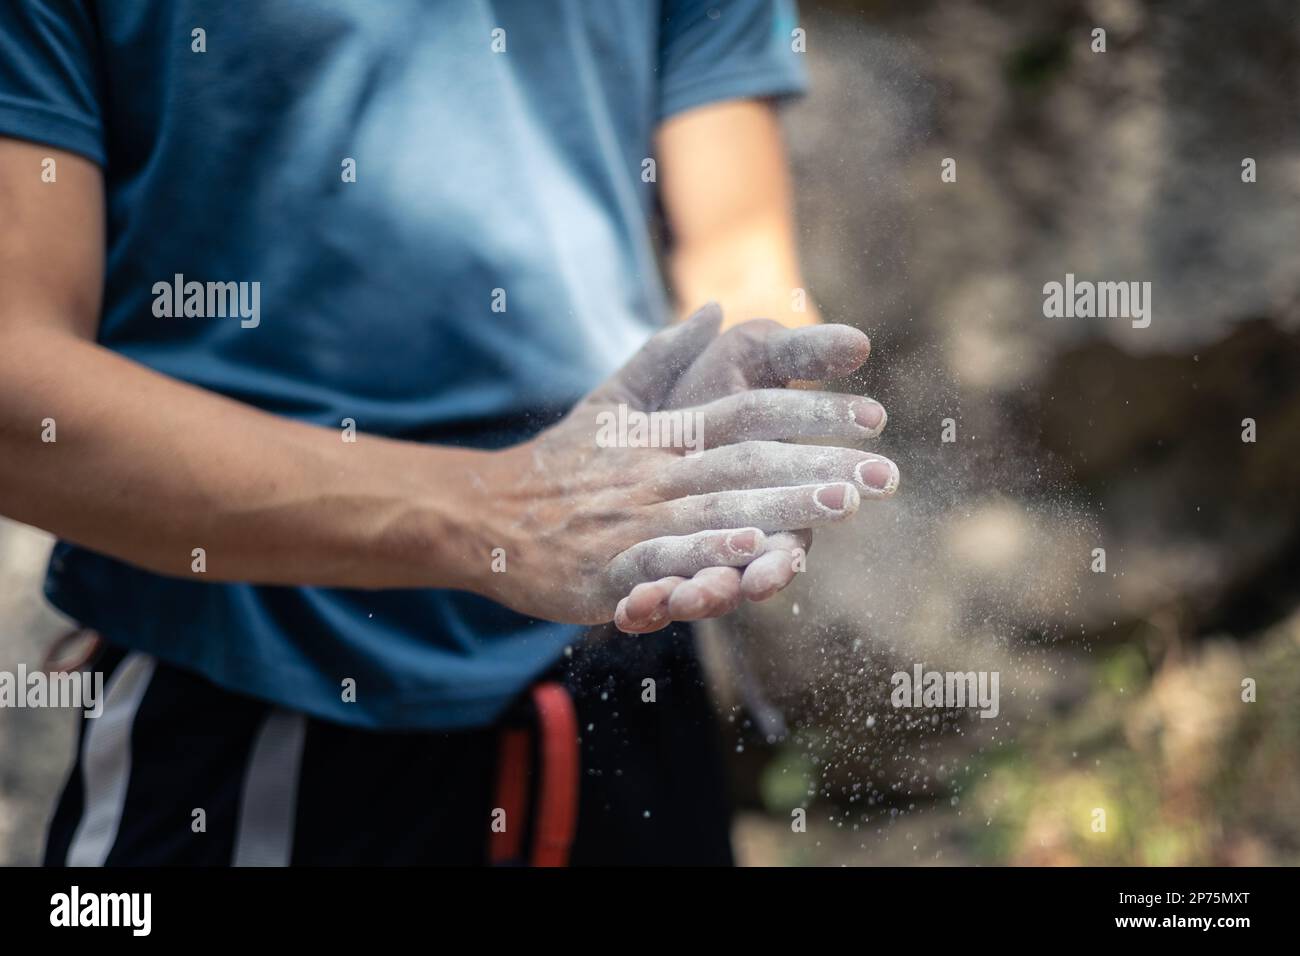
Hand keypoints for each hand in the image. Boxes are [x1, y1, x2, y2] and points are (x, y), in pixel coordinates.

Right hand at [467, 308, 889, 625]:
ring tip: (844, 502)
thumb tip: (714, 309)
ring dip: (782, 504)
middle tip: (884, 471)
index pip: (746, 412)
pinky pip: (664, 557)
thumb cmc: (559, 462)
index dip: (808, 412)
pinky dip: (709, 550)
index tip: (870, 416)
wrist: (486, 516)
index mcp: (661, 432)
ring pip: (716, 506)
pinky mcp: (608, 567)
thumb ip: (663, 356)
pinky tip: (756, 548)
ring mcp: (631, 518)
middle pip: (745, 460)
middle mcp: (654, 471)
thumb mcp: (609, 398)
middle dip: (818, 465)